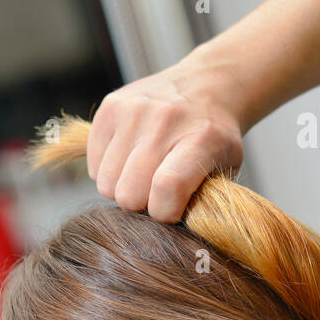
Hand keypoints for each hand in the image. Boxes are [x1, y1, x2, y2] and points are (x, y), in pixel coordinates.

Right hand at [87, 52, 247, 221]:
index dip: (165, 213)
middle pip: (129, 193)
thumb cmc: (214, 138)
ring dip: (122, 187)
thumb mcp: (225, 169)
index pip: (167, 188)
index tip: (172, 212)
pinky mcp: (110, 107)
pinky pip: (94, 165)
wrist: (206, 86)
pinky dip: (108, 170)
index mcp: (202, 138)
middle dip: (141, 203)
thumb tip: (171, 234)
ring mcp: (134, 110)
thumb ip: (201, 201)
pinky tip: (129, 158)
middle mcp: (165, 120)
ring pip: (106, 183)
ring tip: (142, 174)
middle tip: (156, 192)